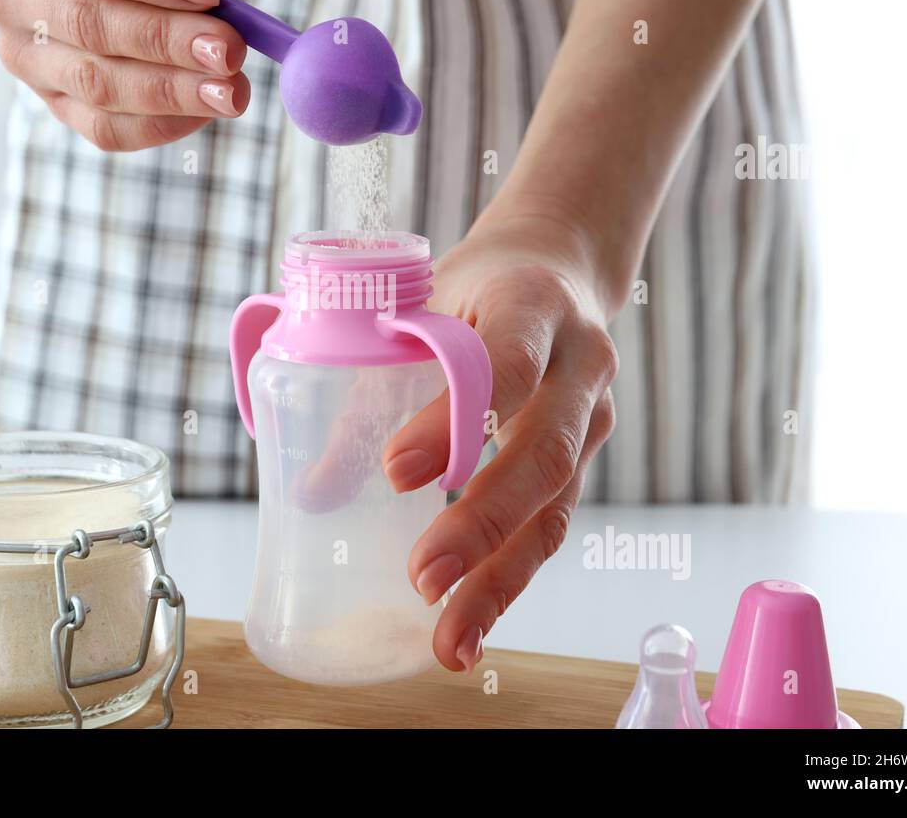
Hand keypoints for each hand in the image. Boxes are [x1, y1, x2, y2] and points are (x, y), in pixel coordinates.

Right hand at [0, 0, 246, 150]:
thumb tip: (216, 15)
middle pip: (85, 24)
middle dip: (166, 41)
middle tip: (230, 50)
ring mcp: (22, 54)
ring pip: (96, 85)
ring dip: (172, 92)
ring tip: (232, 90)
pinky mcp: (52, 102)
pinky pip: (106, 128)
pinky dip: (163, 124)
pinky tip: (208, 108)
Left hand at [382, 215, 618, 672]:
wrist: (558, 265)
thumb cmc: (472, 289)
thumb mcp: (421, 311)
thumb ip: (370, 391)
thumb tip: (313, 493)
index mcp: (532, 304)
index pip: (503, 366)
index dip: (452, 421)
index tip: (395, 472)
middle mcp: (580, 361)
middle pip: (544, 452)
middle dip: (482, 523)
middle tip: (422, 579)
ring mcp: (593, 412)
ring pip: (557, 504)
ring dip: (503, 577)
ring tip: (452, 640)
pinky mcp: (588, 455)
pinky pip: (554, 521)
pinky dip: (512, 574)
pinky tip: (473, 621)